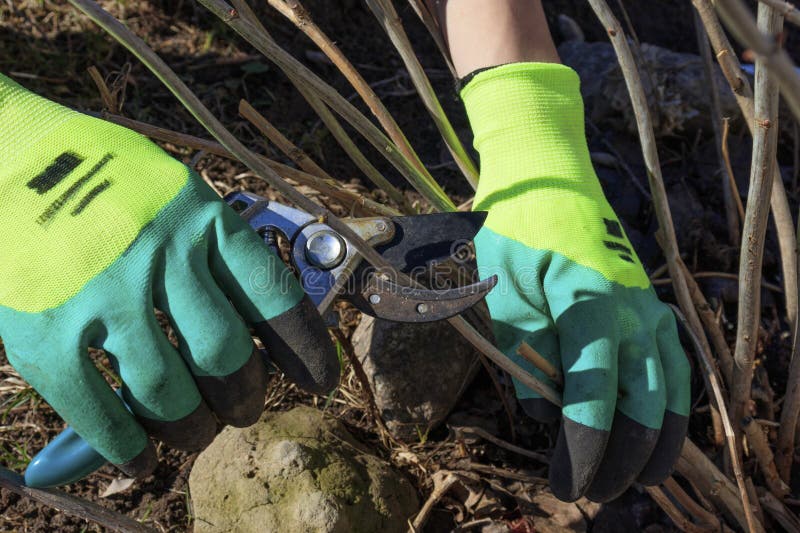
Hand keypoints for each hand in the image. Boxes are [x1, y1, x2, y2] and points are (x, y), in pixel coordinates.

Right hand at [0, 75, 338, 476]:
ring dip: (190, 427)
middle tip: (244, 409)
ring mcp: (104, 294)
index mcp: (203, 218)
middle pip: (227, 355)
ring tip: (195, 434)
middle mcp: (163, 255)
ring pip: (170, 392)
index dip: (303, 348)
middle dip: (245, 395)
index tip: (317, 380)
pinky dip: (124, 447)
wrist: (7, 157)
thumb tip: (260, 323)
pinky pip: (99, 410)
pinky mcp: (46, 330)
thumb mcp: (176, 192)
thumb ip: (215, 248)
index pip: (274, 296)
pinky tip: (140, 460)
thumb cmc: (101, 177)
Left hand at [462, 63, 689, 501]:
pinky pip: (674, 364)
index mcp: (590, 304)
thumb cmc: (519, 230)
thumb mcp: (504, 288)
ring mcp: (648, 307)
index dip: (584, 443)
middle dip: (623, 455)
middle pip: (642, 401)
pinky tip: (658, 430)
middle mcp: (632, 310)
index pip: (594, 393)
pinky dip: (670, 404)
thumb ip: (524, 351)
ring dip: (659, 440)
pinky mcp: (652, 306)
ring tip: (640, 479)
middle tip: (595, 491)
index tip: (570, 479)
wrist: (552, 178)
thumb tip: (539, 410)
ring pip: (670, 388)